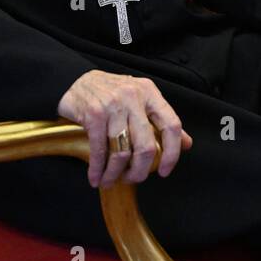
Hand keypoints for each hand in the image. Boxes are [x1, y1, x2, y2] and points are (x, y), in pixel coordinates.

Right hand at [58, 69, 192, 188]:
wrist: (74, 79)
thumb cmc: (111, 93)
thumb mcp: (140, 99)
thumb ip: (162, 121)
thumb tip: (187, 144)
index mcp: (149, 93)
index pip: (171, 125)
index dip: (172, 153)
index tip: (164, 171)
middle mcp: (133, 96)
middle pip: (145, 146)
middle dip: (139, 171)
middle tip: (132, 179)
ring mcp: (113, 104)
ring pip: (121, 151)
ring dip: (115, 173)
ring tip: (109, 181)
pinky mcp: (94, 113)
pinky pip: (99, 149)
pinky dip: (97, 168)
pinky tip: (95, 177)